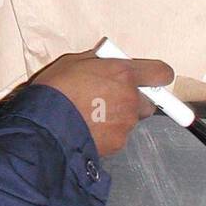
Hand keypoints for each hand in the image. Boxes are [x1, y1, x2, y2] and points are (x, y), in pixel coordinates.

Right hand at [29, 49, 172, 155]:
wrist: (44, 126)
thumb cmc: (55, 90)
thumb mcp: (73, 63)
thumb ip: (99, 62)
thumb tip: (107, 61)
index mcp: (123, 73)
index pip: (161, 73)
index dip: (156, 76)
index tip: (148, 79)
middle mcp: (131, 98)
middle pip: (148, 102)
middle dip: (134, 101)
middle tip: (111, 100)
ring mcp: (126, 123)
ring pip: (131, 120)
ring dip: (118, 118)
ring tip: (92, 118)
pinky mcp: (118, 143)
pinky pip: (119, 136)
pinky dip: (108, 134)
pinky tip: (88, 130)